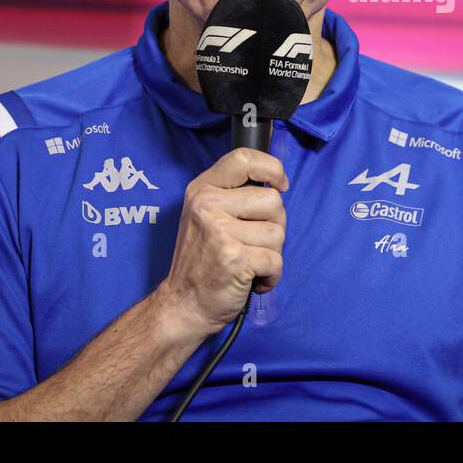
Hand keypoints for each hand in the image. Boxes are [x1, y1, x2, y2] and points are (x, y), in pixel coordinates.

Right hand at [156, 147, 288, 337]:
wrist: (183, 305)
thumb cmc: (203, 261)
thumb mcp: (205, 215)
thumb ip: (233, 195)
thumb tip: (276, 183)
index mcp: (203, 189)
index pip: (243, 158)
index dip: (271, 168)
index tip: (279, 185)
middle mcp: (208, 205)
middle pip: (273, 200)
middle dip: (275, 225)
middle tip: (253, 243)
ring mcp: (220, 232)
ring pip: (278, 233)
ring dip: (272, 254)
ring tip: (249, 263)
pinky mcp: (234, 258)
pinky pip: (276, 260)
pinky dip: (272, 276)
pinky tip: (252, 279)